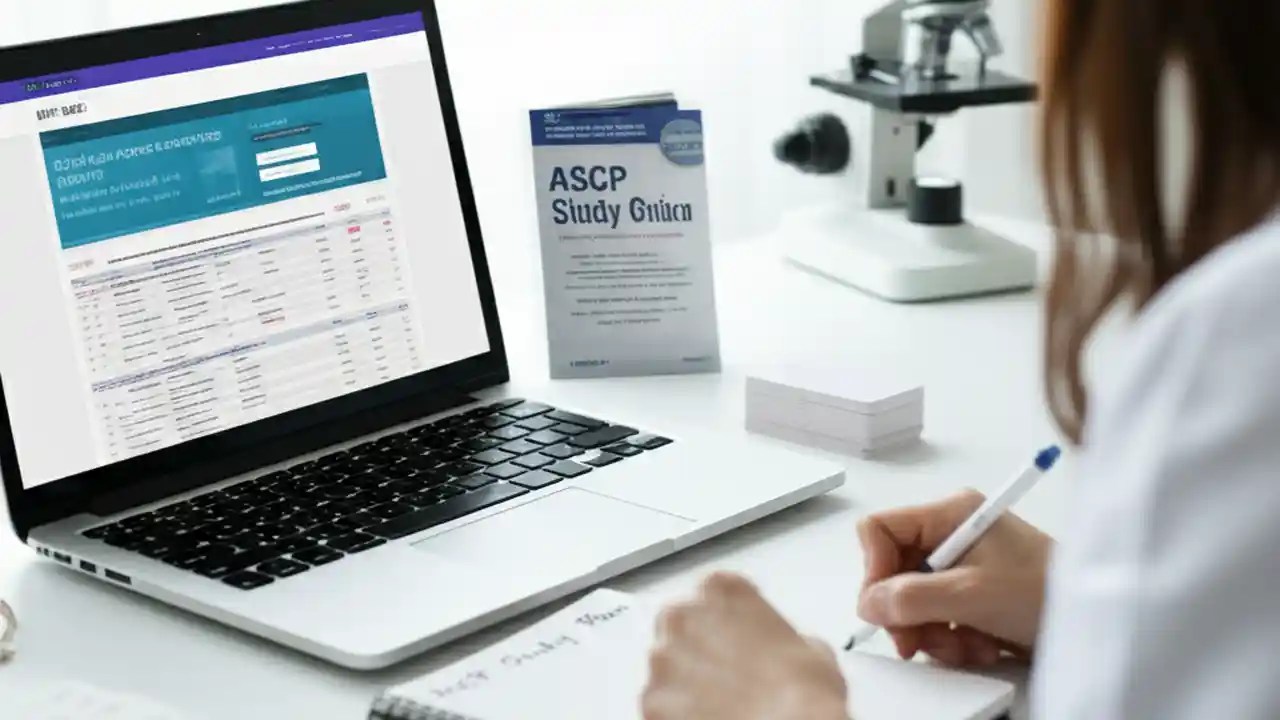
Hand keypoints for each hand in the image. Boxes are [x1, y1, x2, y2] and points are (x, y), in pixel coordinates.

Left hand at [642, 572, 848, 719]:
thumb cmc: (801, 693)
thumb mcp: (813, 650)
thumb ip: (784, 635)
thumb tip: (789, 649)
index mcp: (723, 591)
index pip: (715, 589)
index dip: (727, 614)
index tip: (736, 630)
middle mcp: (685, 616)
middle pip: (680, 622)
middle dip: (696, 643)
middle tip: (724, 669)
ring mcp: (664, 658)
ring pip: (665, 664)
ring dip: (684, 678)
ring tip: (717, 701)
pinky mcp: (652, 700)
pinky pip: (659, 703)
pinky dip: (675, 712)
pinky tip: (704, 718)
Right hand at [857, 490, 1052, 666]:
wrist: (1095, 620)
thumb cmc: (1044, 591)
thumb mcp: (971, 594)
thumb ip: (913, 598)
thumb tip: (867, 604)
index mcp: (949, 514)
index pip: (880, 530)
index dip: (874, 569)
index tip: (886, 606)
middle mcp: (950, 534)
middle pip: (893, 571)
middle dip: (907, 613)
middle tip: (917, 642)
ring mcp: (961, 565)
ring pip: (912, 600)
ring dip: (931, 632)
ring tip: (964, 646)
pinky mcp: (971, 594)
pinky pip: (936, 617)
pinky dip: (950, 638)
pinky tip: (979, 646)